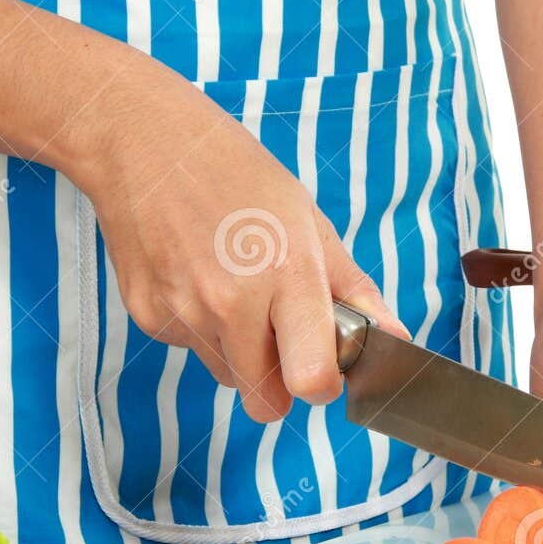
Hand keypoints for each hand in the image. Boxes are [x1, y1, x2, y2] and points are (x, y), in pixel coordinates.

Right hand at [74, 71, 404, 422]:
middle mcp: (231, 303)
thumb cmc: (237, 174)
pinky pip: (193, 351)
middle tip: (283, 334)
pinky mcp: (148, 316)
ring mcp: (184, 312)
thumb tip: (397, 339)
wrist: (145, 142)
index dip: (323, 386)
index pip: (311, 381)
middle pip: (267, 402)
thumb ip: (355, 291)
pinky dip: (203, 330)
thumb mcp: (311, 222)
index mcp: (286, 276)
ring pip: (229, 378)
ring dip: (242, 354)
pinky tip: (199, 278)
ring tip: (236, 290)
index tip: (326, 368)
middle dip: (283, 381)